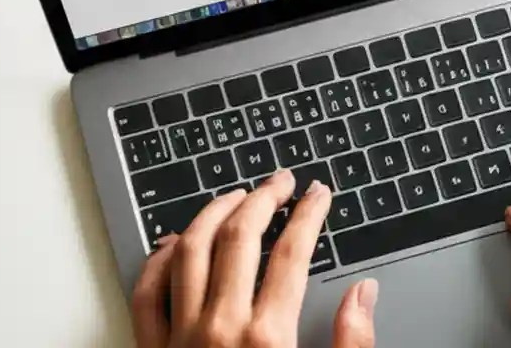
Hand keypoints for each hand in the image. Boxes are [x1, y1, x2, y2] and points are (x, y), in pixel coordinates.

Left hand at [130, 170, 377, 347]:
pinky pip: (146, 291)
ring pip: (189, 250)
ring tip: (234, 195)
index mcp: (268, 339)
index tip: (319, 194)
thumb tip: (364, 295)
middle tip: (281, 180)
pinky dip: (159, 258)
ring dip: (212, 212)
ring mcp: (179, 339)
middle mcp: (219, 329)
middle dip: (263, 196)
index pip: (293, 251)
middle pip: (240, 235)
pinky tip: (175, 243)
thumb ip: (352, 344)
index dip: (310, 213)